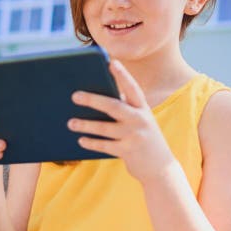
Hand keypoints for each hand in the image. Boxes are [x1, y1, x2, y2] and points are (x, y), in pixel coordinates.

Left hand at [68, 60, 175, 182]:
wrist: (160, 168)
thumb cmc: (142, 138)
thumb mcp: (138, 121)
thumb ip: (124, 109)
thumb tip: (94, 97)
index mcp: (143, 108)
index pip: (132, 88)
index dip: (122, 74)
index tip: (110, 62)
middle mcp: (141, 119)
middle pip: (113, 106)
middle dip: (93, 100)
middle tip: (74, 95)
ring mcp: (135, 136)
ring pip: (104, 127)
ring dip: (85, 125)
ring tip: (70, 122)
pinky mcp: (128, 151)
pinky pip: (104, 145)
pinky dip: (91, 142)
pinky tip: (80, 140)